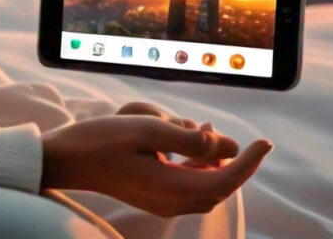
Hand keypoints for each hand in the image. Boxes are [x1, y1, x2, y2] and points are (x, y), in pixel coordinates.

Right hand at [40, 106, 272, 217]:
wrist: (67, 160)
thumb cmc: (102, 139)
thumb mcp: (145, 129)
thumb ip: (188, 138)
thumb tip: (227, 144)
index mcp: (172, 188)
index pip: (226, 178)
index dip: (249, 161)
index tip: (265, 141)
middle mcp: (171, 202)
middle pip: (218, 187)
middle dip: (234, 162)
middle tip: (248, 141)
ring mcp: (160, 203)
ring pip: (203, 186)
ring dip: (212, 161)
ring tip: (206, 129)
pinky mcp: (151, 196)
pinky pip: (186, 185)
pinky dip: (195, 165)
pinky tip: (187, 141)